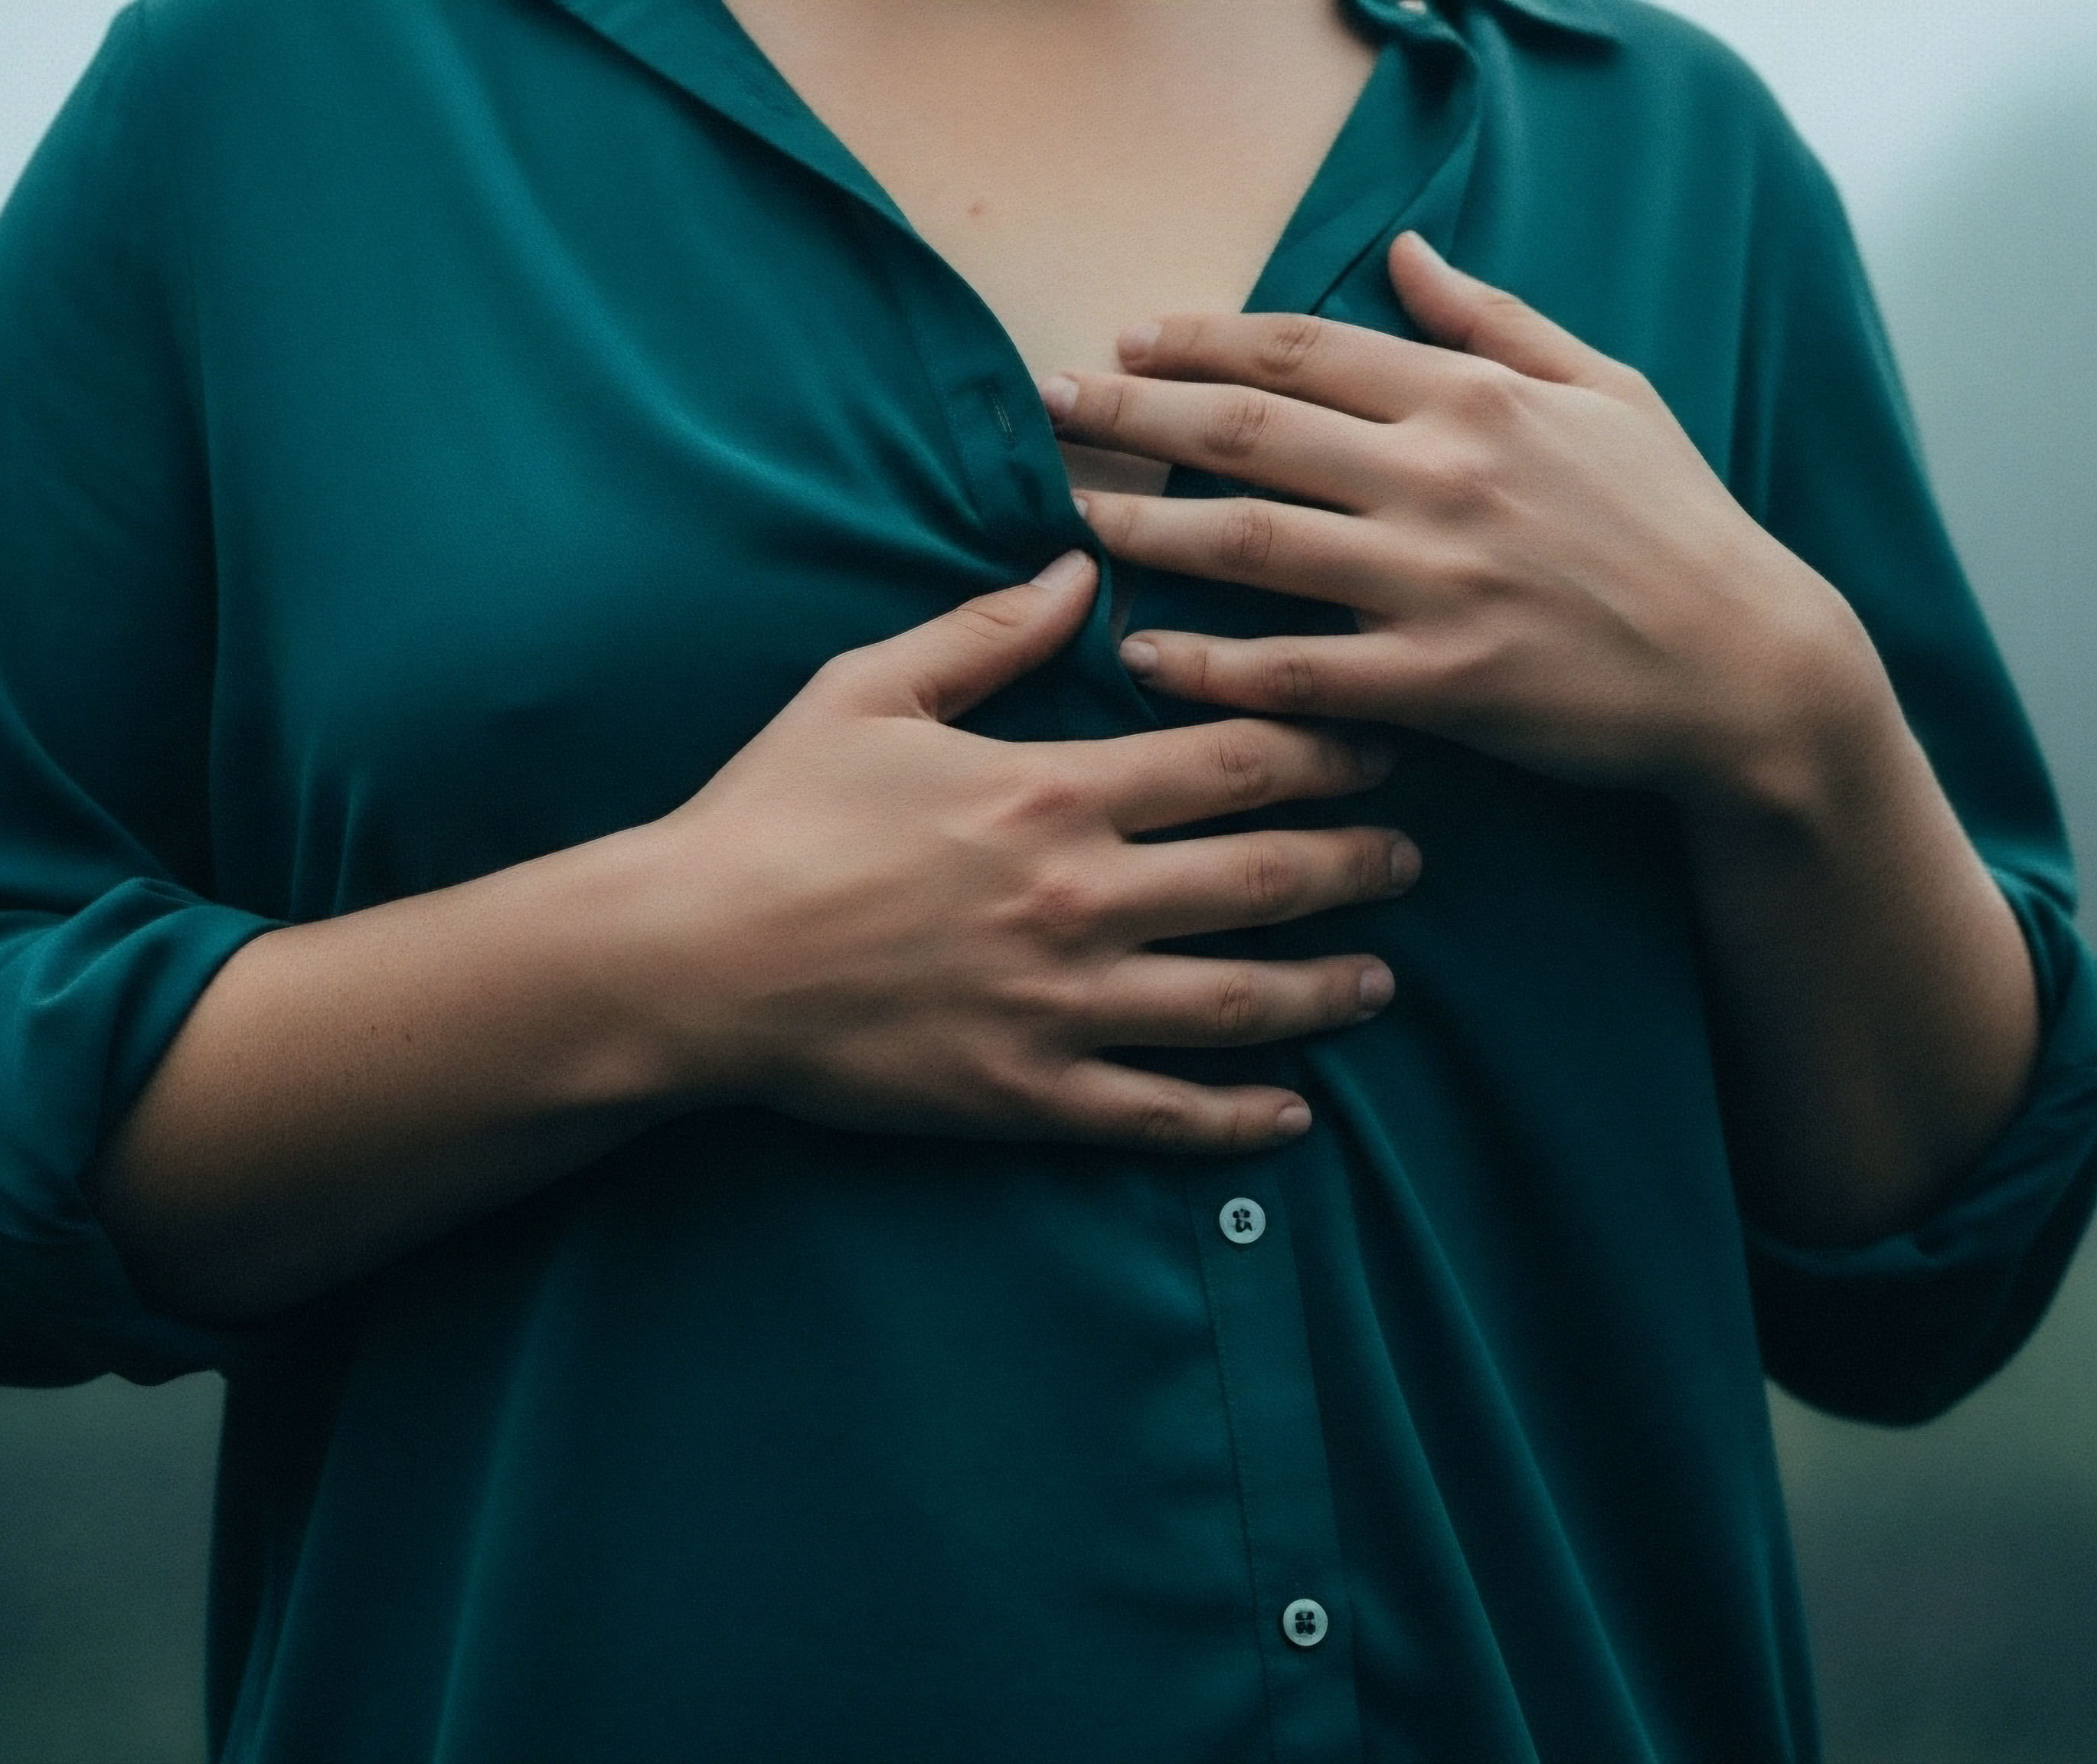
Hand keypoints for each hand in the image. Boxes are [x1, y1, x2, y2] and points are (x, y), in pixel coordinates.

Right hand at [626, 550, 1418, 1152]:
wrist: (686, 960)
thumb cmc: (771, 815)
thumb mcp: (870, 690)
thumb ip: (988, 632)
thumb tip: (1078, 569)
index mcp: (1054, 792)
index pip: (1234, 759)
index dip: (1324, 746)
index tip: (1380, 739)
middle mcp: (1081, 900)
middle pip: (1265, 877)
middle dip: (1356, 864)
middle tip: (1410, 856)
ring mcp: (1060, 1007)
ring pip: (1237, 1001)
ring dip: (1324, 991)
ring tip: (1380, 982)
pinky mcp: (1025, 1094)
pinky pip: (1159, 1115)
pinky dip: (1238, 1120)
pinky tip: (1292, 1116)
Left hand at [1043, 231, 1888, 822]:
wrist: (1749, 667)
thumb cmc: (1679, 525)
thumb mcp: (1607, 391)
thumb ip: (1495, 321)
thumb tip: (1407, 249)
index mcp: (1475, 399)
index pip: (1305, 351)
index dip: (1203, 341)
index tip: (1129, 340)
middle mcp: (1443, 477)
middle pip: (1248, 432)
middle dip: (1132, 413)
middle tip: (1050, 404)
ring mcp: (1436, 582)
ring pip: (1251, 544)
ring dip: (1145, 527)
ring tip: (1076, 515)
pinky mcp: (1440, 683)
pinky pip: (1294, 671)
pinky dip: (1209, 663)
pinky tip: (1144, 653)